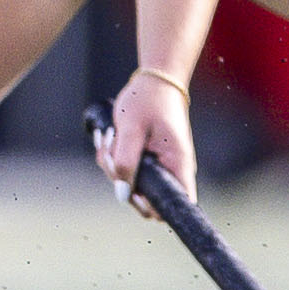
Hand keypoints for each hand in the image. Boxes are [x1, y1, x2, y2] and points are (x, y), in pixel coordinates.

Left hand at [94, 70, 197, 219]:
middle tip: (112, 150)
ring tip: (111, 136)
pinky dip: (114, 158)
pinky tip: (111, 137)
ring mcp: (160, 166)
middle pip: (145, 196)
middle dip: (120, 179)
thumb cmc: (148, 101)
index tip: (132, 190)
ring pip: (130, 183)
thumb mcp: (131, 129)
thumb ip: (126, 161)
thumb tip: (122, 193)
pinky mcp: (148, 160)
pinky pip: (126, 170)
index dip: (152, 206)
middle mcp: (172, 169)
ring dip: (113, 164)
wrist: (154, 82)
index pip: (176, 204)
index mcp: (177, 164)